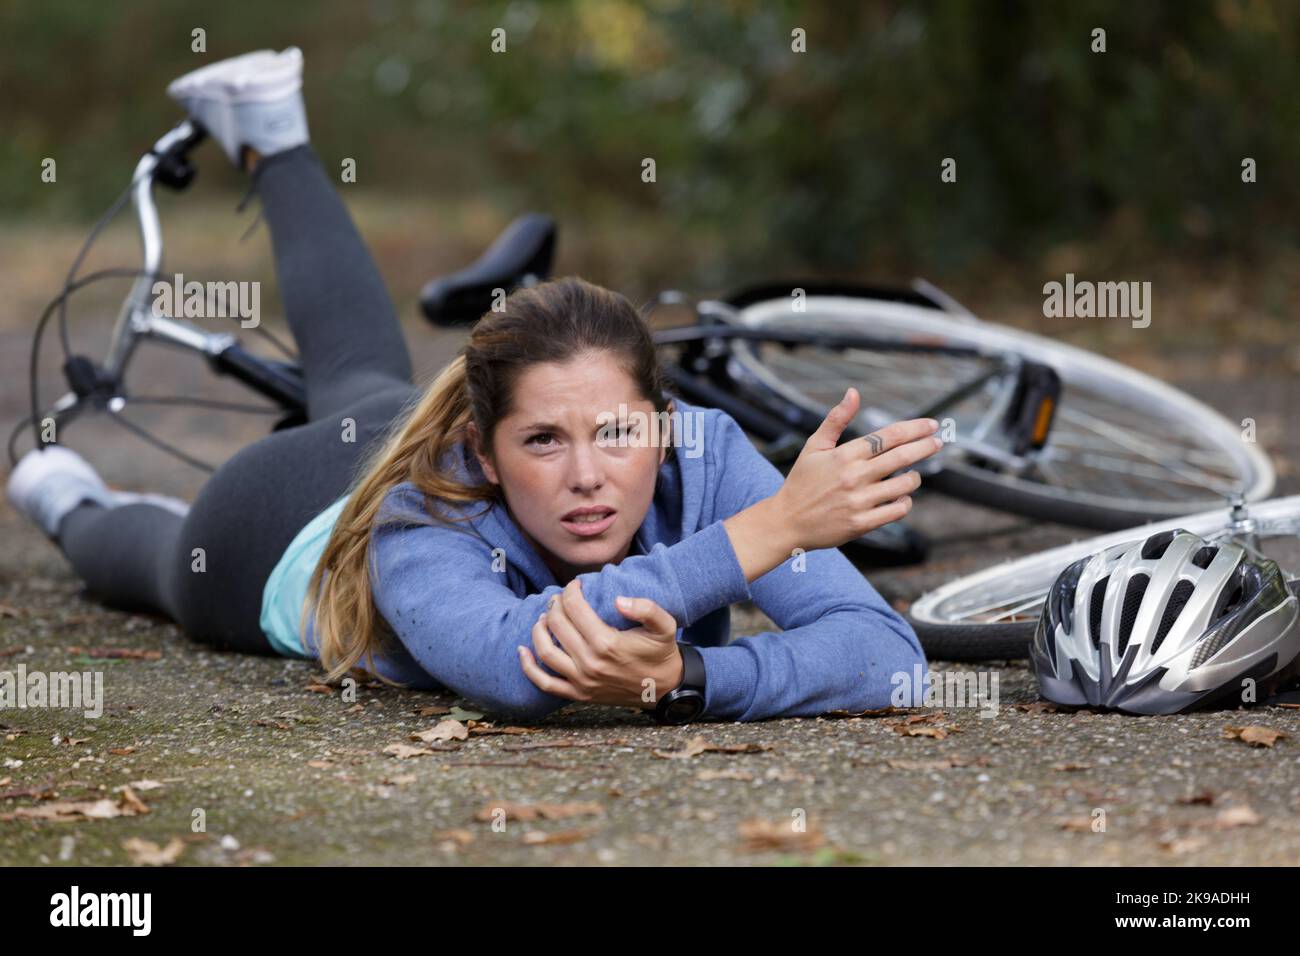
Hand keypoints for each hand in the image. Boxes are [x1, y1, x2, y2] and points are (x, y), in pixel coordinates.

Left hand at [517, 578, 682, 708]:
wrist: (664, 688)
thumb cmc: (661, 653)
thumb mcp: (665, 626)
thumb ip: (646, 609)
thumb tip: (618, 600)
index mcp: (607, 643)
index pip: (575, 608)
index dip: (571, 591)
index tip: (575, 585)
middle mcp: (590, 663)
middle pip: (557, 625)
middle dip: (555, 605)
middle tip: (560, 598)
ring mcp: (582, 681)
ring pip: (545, 651)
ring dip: (539, 629)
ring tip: (544, 617)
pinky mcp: (578, 694)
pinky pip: (544, 683)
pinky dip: (529, 667)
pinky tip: (522, 651)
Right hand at [772, 388, 941, 551]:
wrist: (787, 521)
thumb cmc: (801, 481)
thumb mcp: (814, 446)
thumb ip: (836, 419)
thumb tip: (853, 392)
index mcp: (844, 455)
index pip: (888, 436)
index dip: (914, 428)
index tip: (931, 425)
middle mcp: (854, 476)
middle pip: (902, 456)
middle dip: (925, 446)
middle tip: (938, 442)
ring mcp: (859, 501)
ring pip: (904, 485)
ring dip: (913, 478)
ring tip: (910, 475)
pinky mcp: (861, 523)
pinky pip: (897, 510)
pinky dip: (904, 502)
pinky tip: (901, 497)